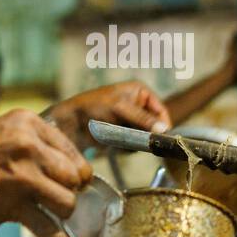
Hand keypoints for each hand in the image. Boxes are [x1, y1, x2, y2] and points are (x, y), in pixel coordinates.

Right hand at [0, 109, 91, 236]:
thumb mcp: (1, 129)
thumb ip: (31, 141)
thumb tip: (60, 161)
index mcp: (28, 123)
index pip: (70, 149)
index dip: (74, 169)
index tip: (72, 180)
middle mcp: (30, 146)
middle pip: (74, 175)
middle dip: (71, 189)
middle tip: (59, 197)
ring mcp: (24, 176)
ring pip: (67, 201)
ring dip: (63, 212)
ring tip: (52, 215)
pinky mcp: (15, 204)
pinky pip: (49, 228)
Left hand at [42, 81, 172, 149]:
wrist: (72, 122)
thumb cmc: (93, 107)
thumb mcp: (120, 109)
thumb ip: (142, 119)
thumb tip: (164, 129)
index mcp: (140, 91)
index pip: (161, 110)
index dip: (163, 124)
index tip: (163, 138)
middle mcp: (138, 104)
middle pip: (155, 125)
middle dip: (148, 134)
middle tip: (138, 140)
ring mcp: (131, 119)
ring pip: (146, 136)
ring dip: (137, 141)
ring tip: (122, 138)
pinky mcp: (124, 132)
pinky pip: (135, 142)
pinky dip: (129, 145)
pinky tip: (118, 142)